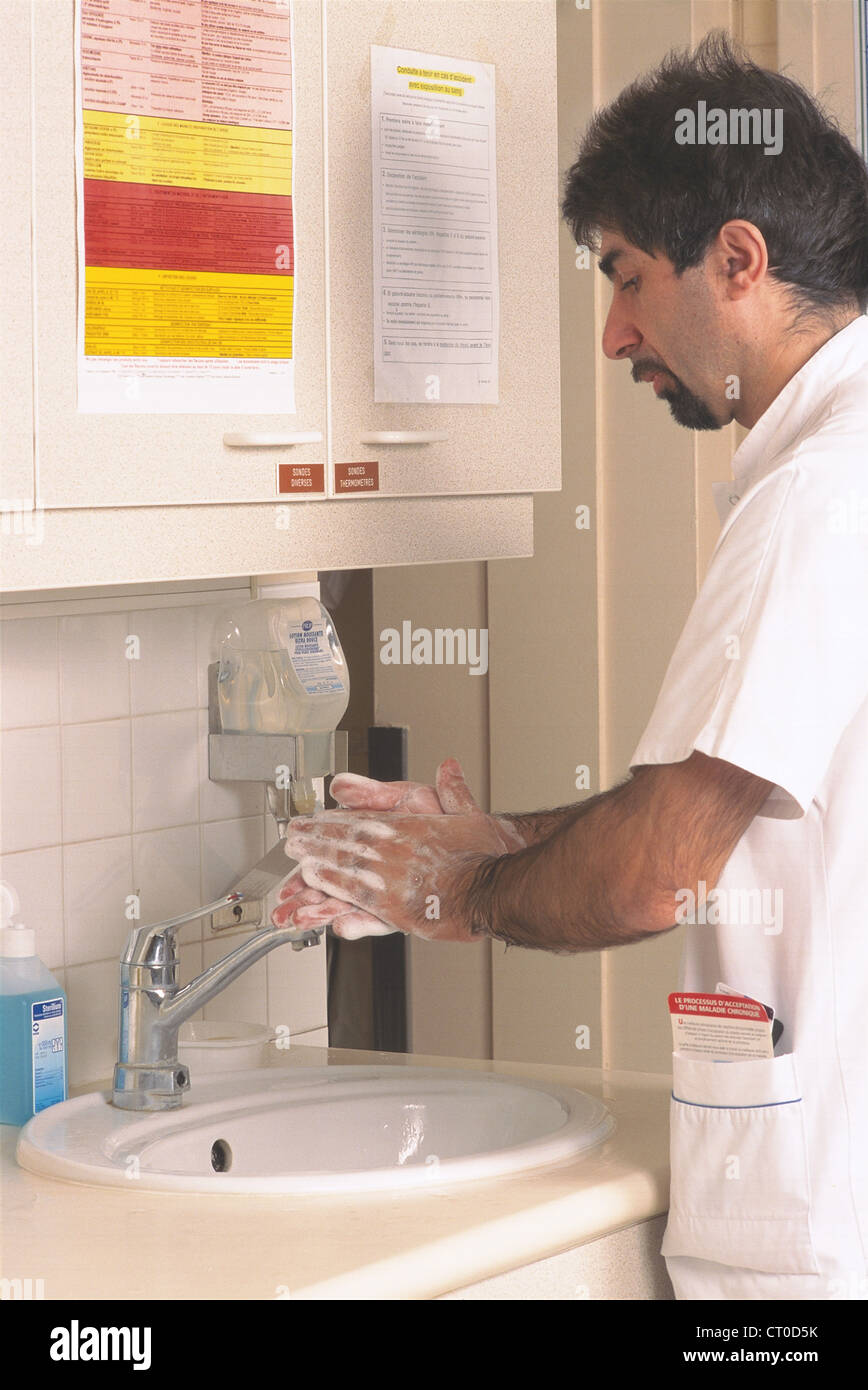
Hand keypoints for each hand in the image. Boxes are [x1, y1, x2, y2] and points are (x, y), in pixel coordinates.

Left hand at [276, 759, 524, 941]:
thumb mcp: (471, 815)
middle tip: (293, 835)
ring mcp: (388, 877)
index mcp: (407, 828)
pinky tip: (316, 883)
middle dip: (316, 837)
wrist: (493, 889)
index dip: (334, 819)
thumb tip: (448, 766)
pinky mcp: (391, 905)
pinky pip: (353, 894)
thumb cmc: (486, 857)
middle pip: (345, 840)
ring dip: (316, 859)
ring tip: (296, 857)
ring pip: (343, 865)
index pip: (362, 819)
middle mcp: (393, 850)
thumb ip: (454, 790)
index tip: (316, 818)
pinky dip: (331, 886)